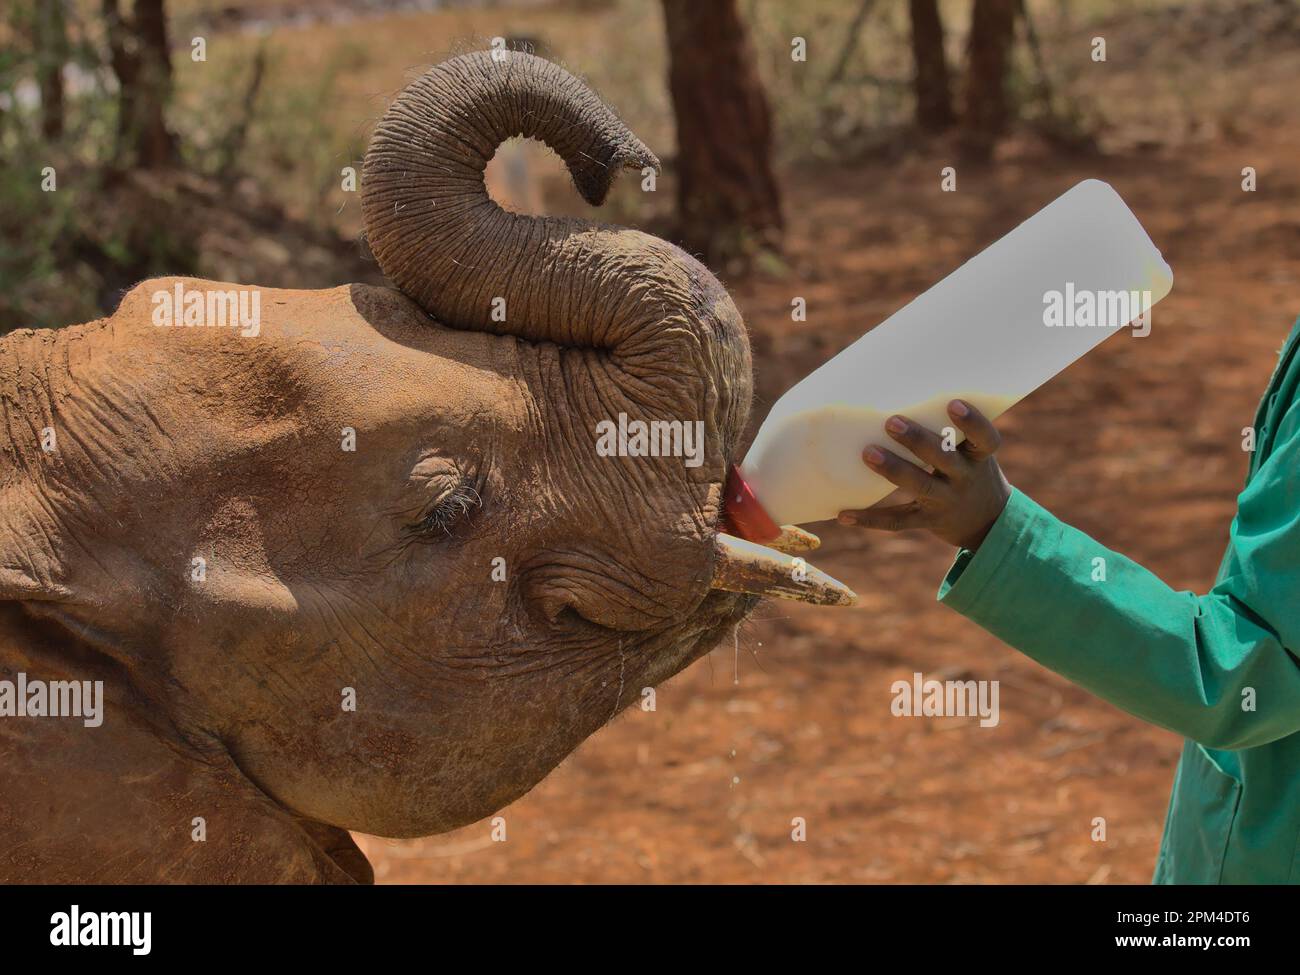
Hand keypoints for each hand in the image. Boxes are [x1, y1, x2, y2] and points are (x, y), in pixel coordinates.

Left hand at [837, 400, 1010, 550]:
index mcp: (978, 456)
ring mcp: (946, 501)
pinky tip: (844, 514)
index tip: (953, 403)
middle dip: (918, 441)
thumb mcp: (972, 452)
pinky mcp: (928, 521)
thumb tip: (900, 394)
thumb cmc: (969, 469)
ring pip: (920, 486)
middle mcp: (965, 478)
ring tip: (868, 453)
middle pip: (944, 459)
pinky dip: (870, 518)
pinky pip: (898, 520)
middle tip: (891, 421)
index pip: (985, 439)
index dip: (972, 422)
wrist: (986, 520)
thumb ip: (948, 431)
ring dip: (894, 469)